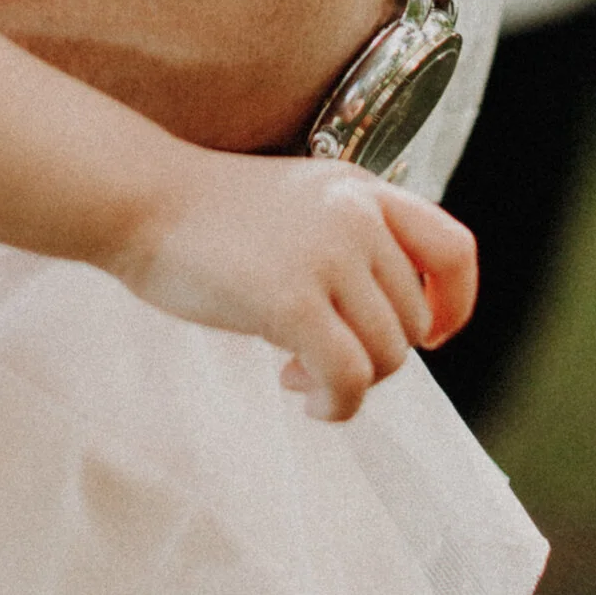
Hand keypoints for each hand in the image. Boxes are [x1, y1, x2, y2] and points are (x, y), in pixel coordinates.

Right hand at [109, 148, 476, 421]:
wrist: (139, 199)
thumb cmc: (208, 215)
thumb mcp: (300, 203)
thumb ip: (351, 240)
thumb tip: (394, 320)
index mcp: (361, 189)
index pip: (454, 249)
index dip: (456, 305)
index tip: (429, 337)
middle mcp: (357, 215)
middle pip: (412, 320)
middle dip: (375, 355)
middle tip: (317, 358)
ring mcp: (327, 255)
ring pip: (388, 355)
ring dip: (349, 383)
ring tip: (297, 373)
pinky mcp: (291, 299)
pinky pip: (349, 379)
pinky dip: (335, 405)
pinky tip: (297, 394)